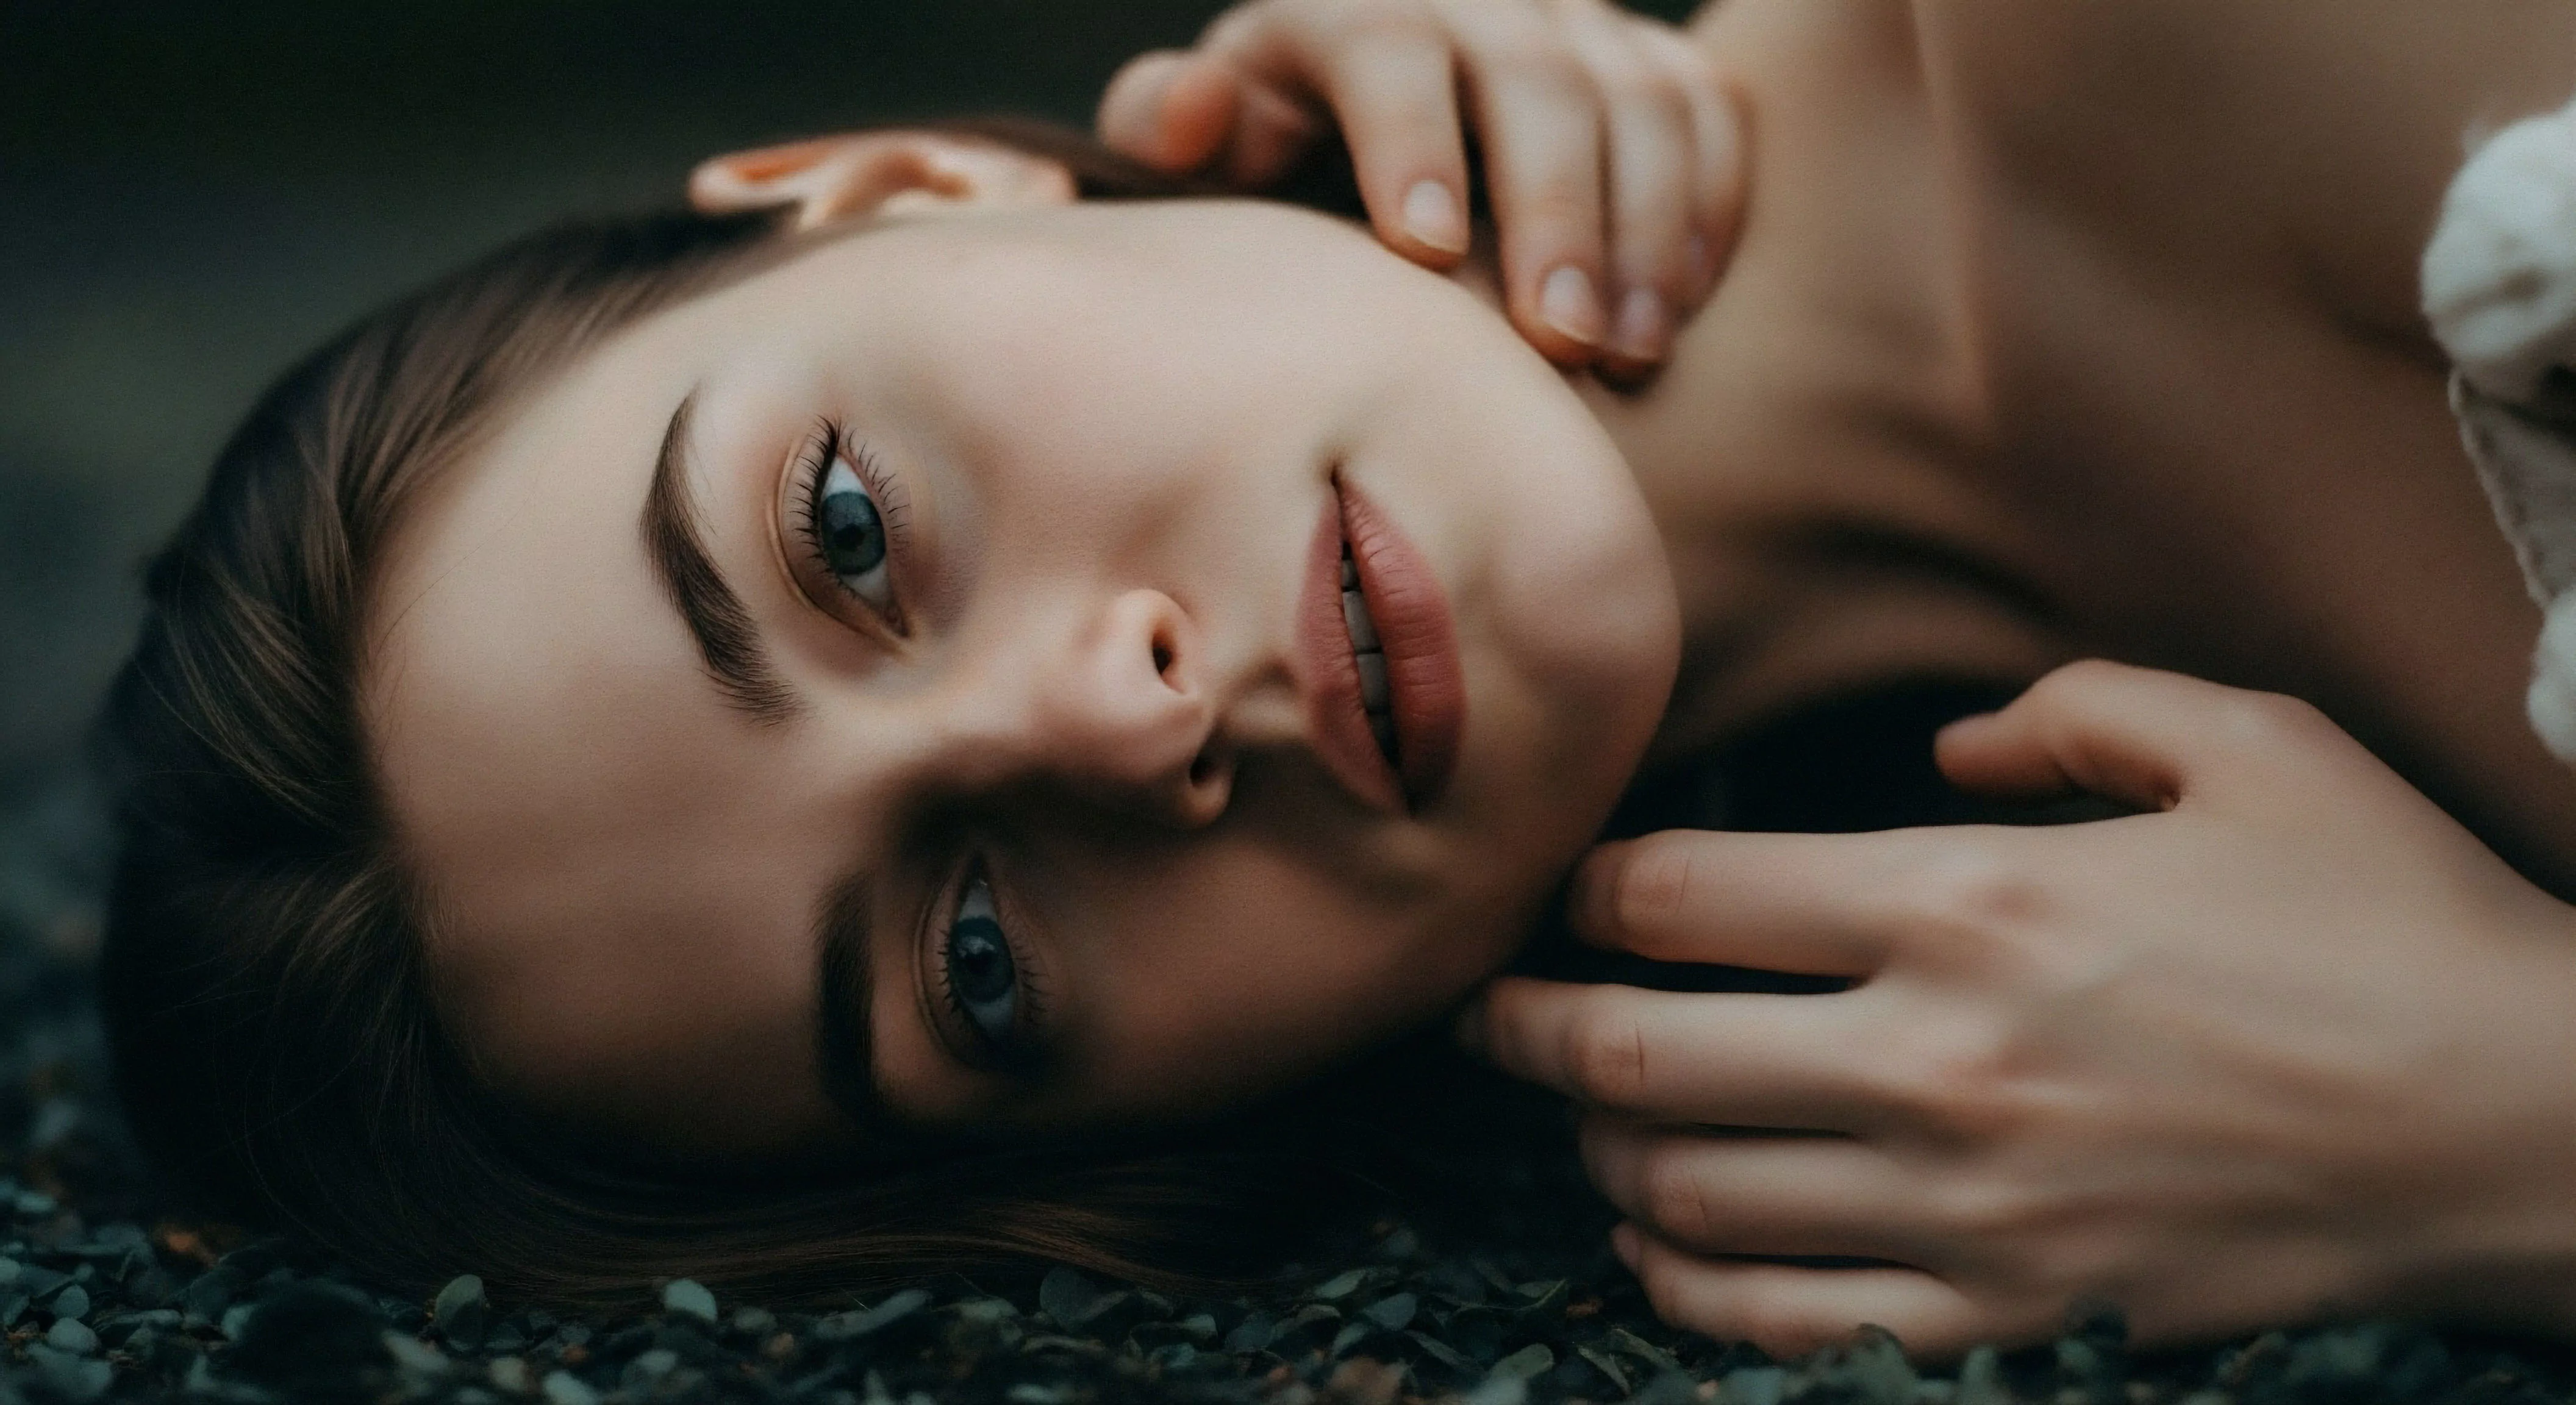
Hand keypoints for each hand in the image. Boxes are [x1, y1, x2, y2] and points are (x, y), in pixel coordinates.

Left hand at [1096, 0, 1743, 374]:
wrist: (1357, 150)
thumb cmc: (1274, 167)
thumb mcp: (1211, 146)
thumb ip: (1173, 128)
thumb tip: (1192, 105)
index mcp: (1349, 3)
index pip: (1389, 36)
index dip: (1410, 134)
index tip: (1425, 246)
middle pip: (1536, 71)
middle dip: (1553, 207)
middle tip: (1557, 338)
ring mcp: (1576, 27)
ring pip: (1641, 93)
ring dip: (1645, 226)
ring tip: (1629, 350)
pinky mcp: (1650, 66)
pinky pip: (1710, 112)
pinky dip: (1709, 205)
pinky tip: (1681, 305)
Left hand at [1469, 661, 2575, 1357]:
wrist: (2522, 1124)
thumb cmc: (2386, 916)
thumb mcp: (2248, 740)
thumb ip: (2067, 711)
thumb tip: (1938, 753)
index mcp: (1975, 905)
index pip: (1689, 897)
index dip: (1591, 889)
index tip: (1568, 889)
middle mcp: (1941, 1059)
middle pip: (1644, 1055)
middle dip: (1532, 1031)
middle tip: (1488, 1013)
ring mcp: (1969, 1204)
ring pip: (1691, 1195)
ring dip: (1600, 1155)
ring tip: (1580, 1120)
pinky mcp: (2015, 1310)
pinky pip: (1790, 1323)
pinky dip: (1692, 1289)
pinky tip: (1661, 1246)